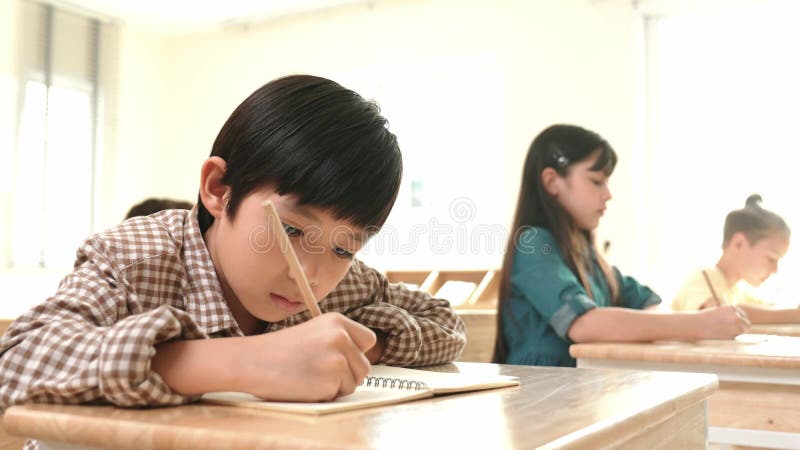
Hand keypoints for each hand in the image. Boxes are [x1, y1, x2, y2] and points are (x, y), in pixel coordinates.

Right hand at [239, 313, 375, 401]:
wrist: (252, 361)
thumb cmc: (279, 351)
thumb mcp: (314, 332)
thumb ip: (338, 340)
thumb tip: (360, 360)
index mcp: (337, 321)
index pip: (368, 340)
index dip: (357, 353)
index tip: (344, 359)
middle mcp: (341, 336)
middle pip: (364, 366)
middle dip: (348, 374)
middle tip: (320, 373)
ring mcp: (337, 358)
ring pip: (353, 382)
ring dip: (336, 386)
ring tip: (310, 377)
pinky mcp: (331, 380)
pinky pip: (338, 395)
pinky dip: (324, 396)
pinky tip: (305, 385)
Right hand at [696, 305, 749, 338]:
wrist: (696, 325)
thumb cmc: (704, 318)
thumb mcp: (718, 312)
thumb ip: (729, 315)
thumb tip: (738, 321)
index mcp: (732, 308)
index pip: (743, 315)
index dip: (740, 320)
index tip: (735, 323)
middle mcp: (736, 316)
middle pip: (746, 324)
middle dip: (741, 327)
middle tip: (733, 330)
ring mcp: (736, 326)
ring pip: (741, 332)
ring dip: (735, 333)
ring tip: (721, 332)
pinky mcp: (733, 335)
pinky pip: (734, 337)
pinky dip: (729, 337)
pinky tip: (719, 334)